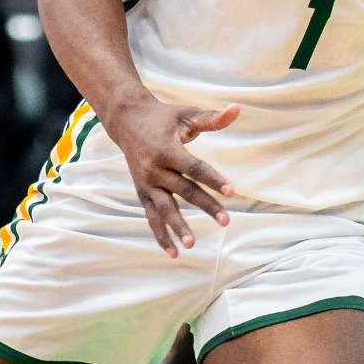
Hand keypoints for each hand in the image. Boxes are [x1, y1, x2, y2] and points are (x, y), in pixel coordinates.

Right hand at [105, 98, 238, 254]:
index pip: (194, 168)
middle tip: (225, 221)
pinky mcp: (142, 192)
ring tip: (191, 245)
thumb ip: (211, 118)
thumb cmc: (162, 118)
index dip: (213, 179)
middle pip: (184, 191)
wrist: (126, 120)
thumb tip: (236, 110)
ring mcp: (147, 183)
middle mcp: (155, 169)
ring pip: (164, 209)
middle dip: (205, 206)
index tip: (231, 191)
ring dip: (177, 227)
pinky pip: (152, 217)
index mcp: (167, 149)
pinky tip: (174, 252)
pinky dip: (161, 235)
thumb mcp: (185, 115)